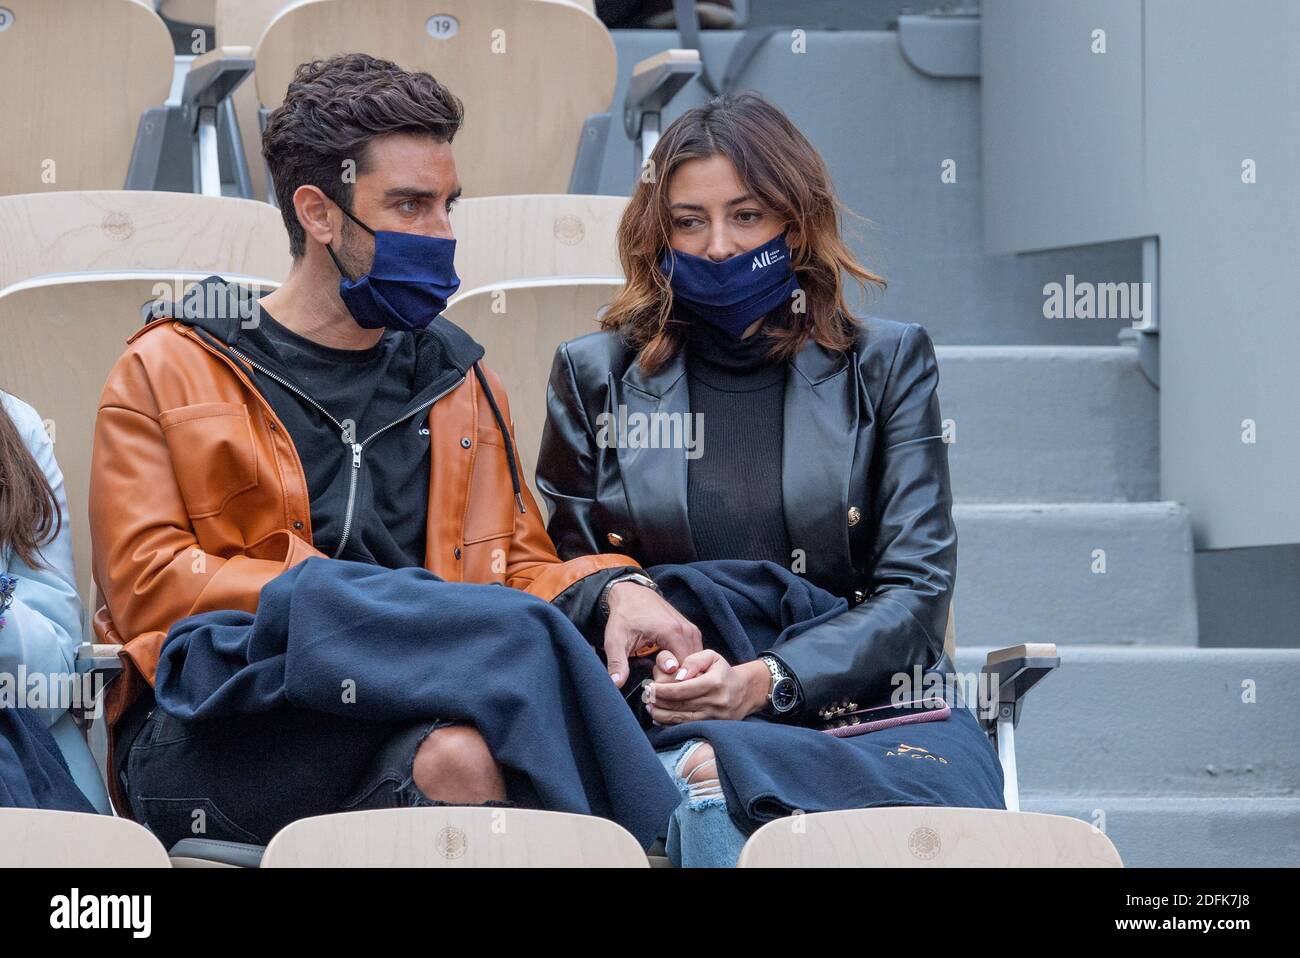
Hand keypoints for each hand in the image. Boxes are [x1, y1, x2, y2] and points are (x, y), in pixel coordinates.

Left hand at [603, 581, 702, 687]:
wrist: (630, 593)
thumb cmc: (623, 615)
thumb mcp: (615, 640)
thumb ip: (617, 663)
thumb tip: (616, 684)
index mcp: (672, 633)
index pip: (682, 669)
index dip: (669, 680)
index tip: (655, 678)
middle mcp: (686, 630)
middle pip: (691, 666)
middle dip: (677, 676)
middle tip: (659, 676)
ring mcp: (691, 629)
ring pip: (695, 660)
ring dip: (682, 669)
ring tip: (663, 670)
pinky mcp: (691, 629)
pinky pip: (695, 652)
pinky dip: (685, 661)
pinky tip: (670, 663)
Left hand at [643, 649, 771, 723]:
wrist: (744, 691)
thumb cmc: (723, 671)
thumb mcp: (711, 657)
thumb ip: (693, 661)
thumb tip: (678, 675)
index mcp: (714, 683)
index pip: (682, 690)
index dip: (662, 690)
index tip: (649, 687)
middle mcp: (715, 702)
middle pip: (679, 706)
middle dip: (658, 702)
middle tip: (645, 696)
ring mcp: (714, 718)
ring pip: (681, 720)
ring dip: (661, 714)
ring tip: (649, 706)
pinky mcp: (713, 727)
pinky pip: (687, 727)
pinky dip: (670, 724)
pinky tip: (659, 717)